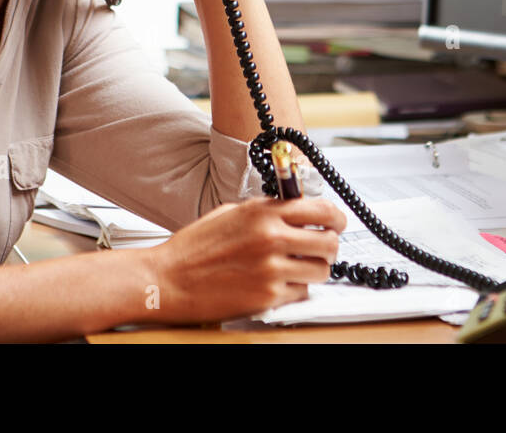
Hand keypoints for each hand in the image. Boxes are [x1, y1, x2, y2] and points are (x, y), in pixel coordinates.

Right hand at [142, 197, 346, 322]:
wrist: (168, 279)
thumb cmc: (195, 248)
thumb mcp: (232, 213)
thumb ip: (267, 210)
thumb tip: (297, 209)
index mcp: (263, 213)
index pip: (321, 210)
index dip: (336, 218)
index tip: (337, 223)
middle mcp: (271, 238)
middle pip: (329, 242)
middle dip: (329, 246)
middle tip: (321, 248)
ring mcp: (271, 269)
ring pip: (320, 271)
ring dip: (313, 270)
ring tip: (295, 267)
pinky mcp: (267, 297)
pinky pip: (300, 293)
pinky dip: (294, 290)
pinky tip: (276, 283)